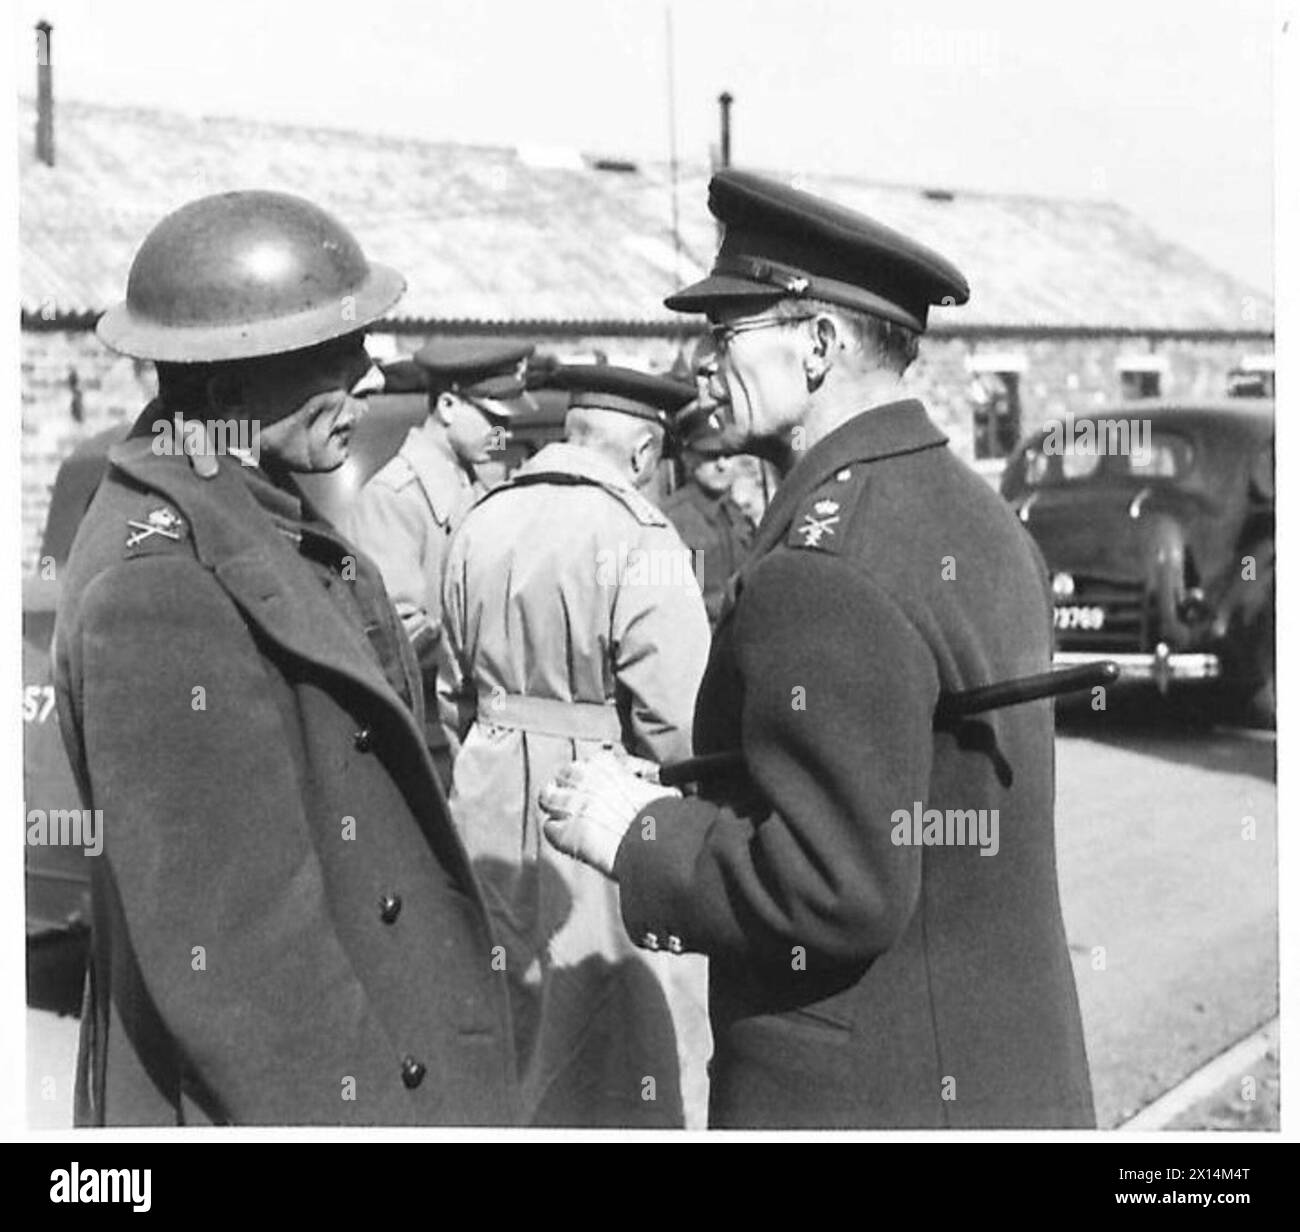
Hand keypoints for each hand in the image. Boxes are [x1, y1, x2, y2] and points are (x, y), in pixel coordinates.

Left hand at [539, 748, 678, 876]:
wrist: (653, 840)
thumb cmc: (660, 816)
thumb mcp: (655, 786)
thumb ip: (642, 779)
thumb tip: (647, 779)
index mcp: (606, 766)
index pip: (589, 763)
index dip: (592, 775)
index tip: (598, 783)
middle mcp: (584, 780)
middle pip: (563, 774)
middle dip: (567, 785)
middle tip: (574, 797)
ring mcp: (571, 805)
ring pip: (547, 797)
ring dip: (554, 805)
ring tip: (561, 813)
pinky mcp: (564, 831)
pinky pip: (549, 828)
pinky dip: (557, 833)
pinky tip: (567, 838)